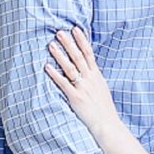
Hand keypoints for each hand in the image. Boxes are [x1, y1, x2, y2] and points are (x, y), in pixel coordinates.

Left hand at [45, 27, 118, 141]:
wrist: (106, 124)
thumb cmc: (103, 109)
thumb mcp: (101, 89)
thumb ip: (94, 78)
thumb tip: (88, 69)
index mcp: (96, 76)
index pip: (89, 53)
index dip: (81, 40)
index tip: (75, 29)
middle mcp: (90, 79)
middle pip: (78, 57)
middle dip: (69, 43)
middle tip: (60, 32)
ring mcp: (83, 88)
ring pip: (70, 67)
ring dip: (60, 55)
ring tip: (51, 45)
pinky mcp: (76, 98)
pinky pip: (64, 84)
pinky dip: (55, 74)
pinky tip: (47, 67)